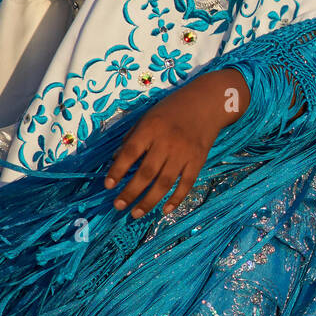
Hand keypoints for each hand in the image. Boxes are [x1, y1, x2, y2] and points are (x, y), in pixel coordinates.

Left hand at [103, 69, 247, 218]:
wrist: (207, 102)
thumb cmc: (172, 108)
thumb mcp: (148, 116)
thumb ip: (132, 137)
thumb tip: (115, 159)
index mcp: (150, 128)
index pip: (130, 153)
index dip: (118, 170)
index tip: (108, 185)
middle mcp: (166, 142)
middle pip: (146, 172)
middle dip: (130, 192)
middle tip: (118, 206)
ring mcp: (183, 153)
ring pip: (164, 183)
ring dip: (149, 201)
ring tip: (135, 213)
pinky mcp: (198, 160)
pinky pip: (186, 184)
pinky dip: (176, 199)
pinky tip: (165, 210)